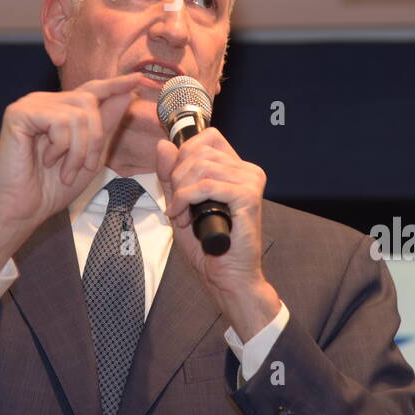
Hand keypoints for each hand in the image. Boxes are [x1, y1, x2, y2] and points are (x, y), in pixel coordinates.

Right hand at [0, 74, 139, 270]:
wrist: (25, 209)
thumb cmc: (53, 187)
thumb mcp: (91, 156)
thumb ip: (106, 125)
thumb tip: (126, 94)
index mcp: (60, 110)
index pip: (91, 90)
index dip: (115, 84)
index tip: (138, 79)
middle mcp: (45, 102)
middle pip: (89, 101)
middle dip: (94, 138)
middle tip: (85, 166)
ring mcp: (30, 105)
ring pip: (77, 114)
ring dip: (78, 150)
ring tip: (64, 170)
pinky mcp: (18, 114)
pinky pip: (58, 120)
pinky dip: (61, 146)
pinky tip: (47, 160)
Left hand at [156, 129, 280, 339]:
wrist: (227, 277)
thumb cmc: (208, 246)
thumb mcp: (180, 203)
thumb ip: (170, 175)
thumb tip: (164, 145)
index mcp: (235, 168)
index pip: (208, 137)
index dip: (184, 154)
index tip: (176, 182)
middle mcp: (247, 170)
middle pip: (199, 151)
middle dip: (177, 177)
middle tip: (177, 205)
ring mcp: (251, 182)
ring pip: (201, 167)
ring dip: (181, 193)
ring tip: (182, 216)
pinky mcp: (248, 197)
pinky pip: (207, 185)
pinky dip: (187, 200)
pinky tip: (186, 218)